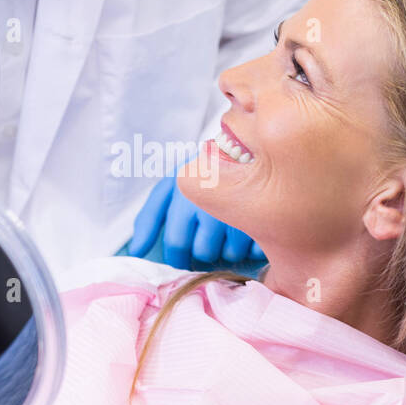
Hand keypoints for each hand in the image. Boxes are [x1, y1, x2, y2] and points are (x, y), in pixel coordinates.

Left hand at [128, 170, 266, 270]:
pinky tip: (251, 227)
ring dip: (229, 249)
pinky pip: (257, 249)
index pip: (177, 244)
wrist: (245, 147)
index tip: (183, 257)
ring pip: (231, 254)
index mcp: (184, 191)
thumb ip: (148, 220)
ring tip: (232, 227)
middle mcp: (212, 198)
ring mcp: (243, 206)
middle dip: (204, 252)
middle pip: (204, 253)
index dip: (178, 257)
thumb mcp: (170, 188)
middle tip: (209, 236)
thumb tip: (135, 252)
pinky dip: (253, 245)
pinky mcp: (270, 215)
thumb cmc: (202, 173)